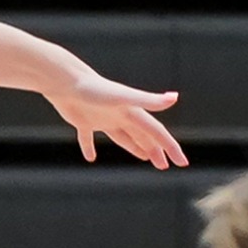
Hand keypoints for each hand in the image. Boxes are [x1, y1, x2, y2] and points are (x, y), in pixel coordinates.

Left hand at [45, 73, 187, 169]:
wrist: (65, 82)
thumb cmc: (94, 89)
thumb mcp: (124, 97)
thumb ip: (149, 100)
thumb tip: (175, 97)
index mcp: (132, 112)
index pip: (156, 132)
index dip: (170, 147)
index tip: (182, 162)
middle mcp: (120, 115)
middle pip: (142, 136)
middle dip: (155, 150)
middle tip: (164, 165)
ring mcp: (101, 118)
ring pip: (122, 137)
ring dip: (134, 147)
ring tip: (143, 157)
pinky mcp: (83, 120)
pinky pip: (88, 138)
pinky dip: (89, 147)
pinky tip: (90, 158)